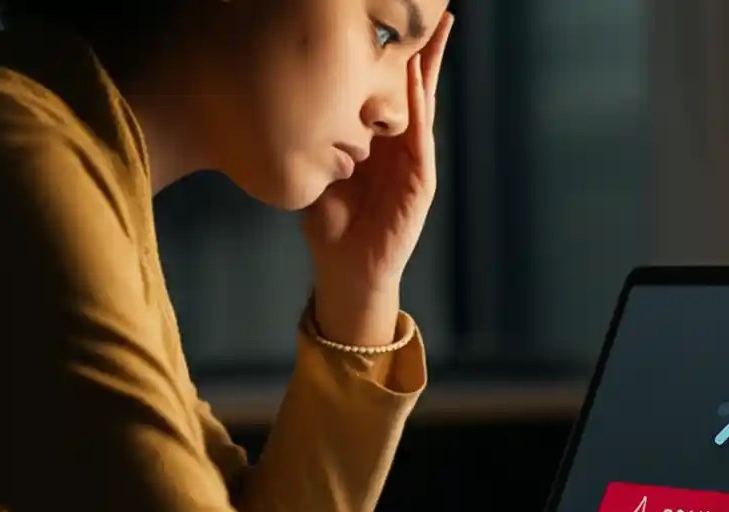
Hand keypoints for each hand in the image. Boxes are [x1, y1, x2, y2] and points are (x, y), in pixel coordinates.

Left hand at [301, 12, 454, 345]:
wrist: (345, 269)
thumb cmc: (331, 225)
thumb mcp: (319, 172)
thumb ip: (317, 142)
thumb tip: (287, 107)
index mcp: (378, 141)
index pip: (390, 89)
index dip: (396, 55)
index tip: (395, 20)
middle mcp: (401, 146)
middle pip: (417, 88)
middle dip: (427, 49)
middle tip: (441, 12)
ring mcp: (415, 163)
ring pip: (424, 106)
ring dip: (431, 69)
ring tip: (439, 33)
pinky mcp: (420, 184)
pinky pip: (420, 139)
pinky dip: (419, 110)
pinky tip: (417, 83)